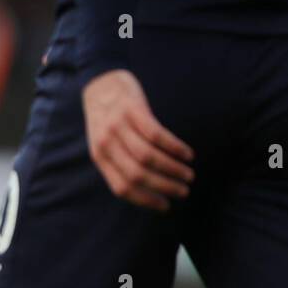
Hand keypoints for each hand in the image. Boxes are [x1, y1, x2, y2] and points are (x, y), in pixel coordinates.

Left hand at [81, 69, 193, 210]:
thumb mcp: (105, 144)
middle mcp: (106, 144)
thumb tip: (148, 190)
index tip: (166, 206)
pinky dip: (174, 147)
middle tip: (183, 191)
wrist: (100, 81)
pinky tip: (187, 153)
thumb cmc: (108, 118)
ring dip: (173, 169)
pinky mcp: (133, 109)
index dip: (146, 200)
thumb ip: (119, 163)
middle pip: (138, 175)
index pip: (123, 188)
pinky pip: (156, 135)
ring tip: (188, 174)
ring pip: (149, 157)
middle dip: (164, 187)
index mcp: (100, 158)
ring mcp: (119, 126)